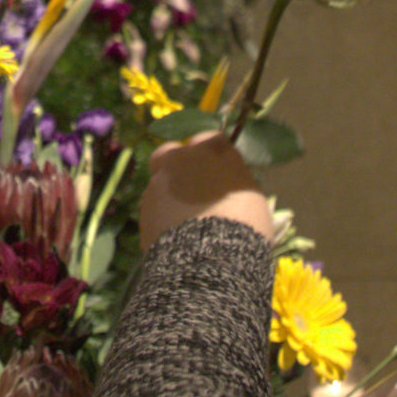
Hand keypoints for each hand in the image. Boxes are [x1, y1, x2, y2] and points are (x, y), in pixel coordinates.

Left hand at [139, 134, 273, 252]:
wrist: (209, 256)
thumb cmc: (243, 224)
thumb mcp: (251, 198)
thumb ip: (233, 182)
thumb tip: (227, 186)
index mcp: (213, 151)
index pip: (209, 139)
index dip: (212, 156)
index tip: (218, 171)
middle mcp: (181, 159)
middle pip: (173, 152)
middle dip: (178, 165)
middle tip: (190, 187)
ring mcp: (158, 182)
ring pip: (159, 180)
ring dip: (168, 192)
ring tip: (182, 218)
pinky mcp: (144, 208)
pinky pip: (153, 206)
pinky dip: (161, 215)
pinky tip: (173, 233)